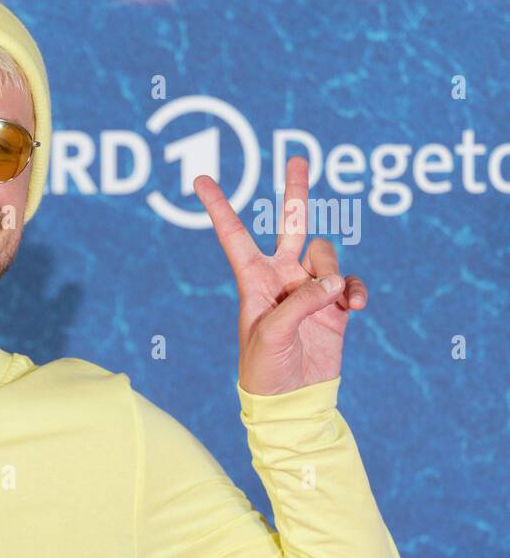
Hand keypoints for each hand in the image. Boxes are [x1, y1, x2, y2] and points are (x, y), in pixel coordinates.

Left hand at [193, 155, 366, 395]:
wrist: (292, 401)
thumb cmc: (265, 370)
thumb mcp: (272, 335)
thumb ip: (302, 303)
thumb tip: (335, 281)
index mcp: (253, 280)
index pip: (235, 235)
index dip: (219, 207)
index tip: (200, 180)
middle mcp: (281, 278)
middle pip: (290, 224)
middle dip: (295, 192)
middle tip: (296, 157)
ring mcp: (310, 290)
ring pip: (327, 256)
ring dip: (335, 274)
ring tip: (335, 303)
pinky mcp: (335, 307)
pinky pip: (351, 284)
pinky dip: (356, 291)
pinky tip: (355, 308)